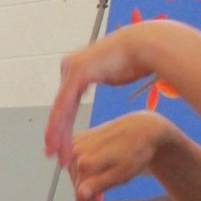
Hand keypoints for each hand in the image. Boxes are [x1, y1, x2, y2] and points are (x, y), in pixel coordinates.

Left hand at [45, 24, 167, 165]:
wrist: (147, 46)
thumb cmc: (137, 59)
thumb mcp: (114, 72)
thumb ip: (104, 76)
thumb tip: (104, 76)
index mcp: (76, 68)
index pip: (67, 103)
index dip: (63, 125)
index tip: (61, 145)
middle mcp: (69, 67)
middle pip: (62, 107)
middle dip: (57, 133)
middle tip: (52, 154)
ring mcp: (71, 69)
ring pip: (60, 108)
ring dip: (56, 133)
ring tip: (53, 153)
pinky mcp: (78, 73)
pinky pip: (65, 104)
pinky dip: (60, 124)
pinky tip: (56, 140)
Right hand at [66, 112, 170, 200]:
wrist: (141, 128)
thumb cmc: (136, 153)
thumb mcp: (121, 175)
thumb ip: (98, 186)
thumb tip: (81, 196)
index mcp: (86, 165)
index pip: (81, 198)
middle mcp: (75, 155)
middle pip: (77, 188)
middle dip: (91, 199)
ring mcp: (74, 146)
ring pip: (75, 177)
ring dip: (88, 184)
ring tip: (106, 179)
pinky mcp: (75, 140)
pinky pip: (75, 164)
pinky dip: (86, 171)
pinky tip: (99, 168)